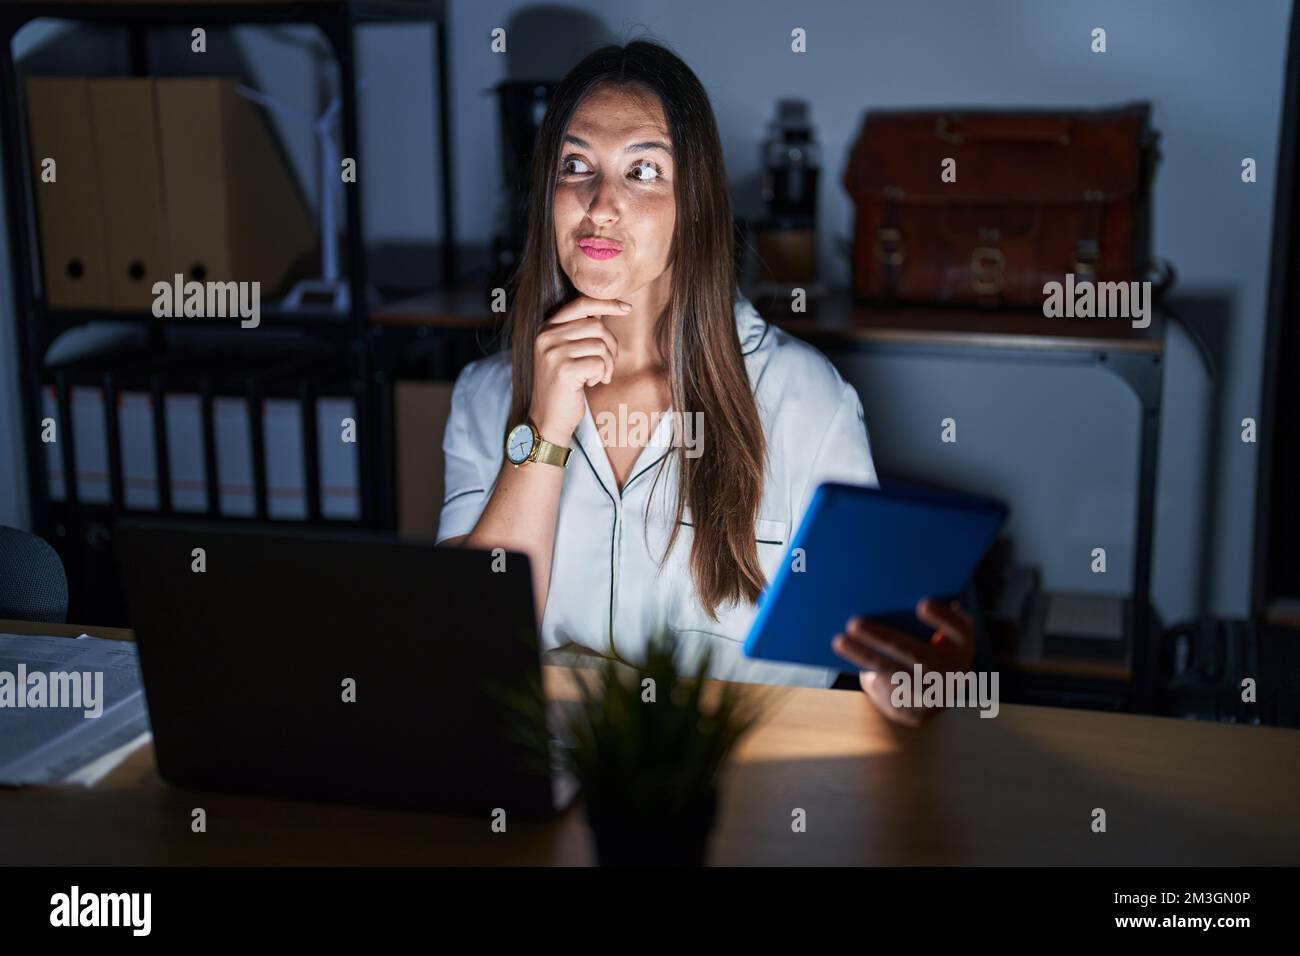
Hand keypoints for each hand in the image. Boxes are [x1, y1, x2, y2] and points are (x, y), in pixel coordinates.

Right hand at [529, 296, 627, 443]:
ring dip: (607, 364)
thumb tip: (604, 309)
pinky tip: (590, 384)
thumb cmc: (563, 386)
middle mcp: (547, 337)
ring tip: (597, 376)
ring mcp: (554, 353)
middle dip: (611, 346)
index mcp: (546, 328)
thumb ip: (578, 331)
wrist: (547, 418)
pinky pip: (600, 363)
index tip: (626, 308)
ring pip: (600, 345)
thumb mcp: (565, 353)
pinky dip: (602, 374)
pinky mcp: (564, 370)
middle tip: (607, 365)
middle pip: (596, 326)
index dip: (607, 304)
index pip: (581, 304)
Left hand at [831, 598, 974, 726]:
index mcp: (962, 643)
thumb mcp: (939, 633)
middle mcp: (952, 669)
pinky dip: (861, 667)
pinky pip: (883, 685)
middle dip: (882, 637)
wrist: (934, 696)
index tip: (922, 604)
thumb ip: (920, 617)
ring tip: (840, 640)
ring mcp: (932, 692)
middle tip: (854, 622)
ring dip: (863, 654)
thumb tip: (886, 592)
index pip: (958, 628)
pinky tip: (844, 652)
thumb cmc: (929, 647)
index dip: (942, 617)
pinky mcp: (911, 708)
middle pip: (915, 652)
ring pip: (893, 670)